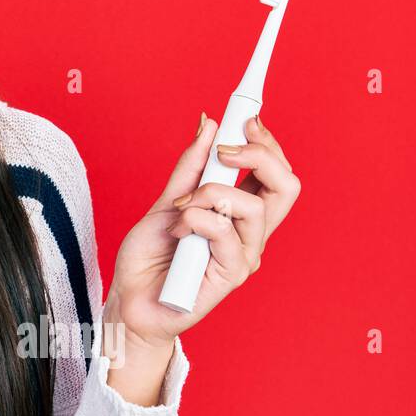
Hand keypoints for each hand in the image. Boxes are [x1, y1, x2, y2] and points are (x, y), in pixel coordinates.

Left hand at [105, 113, 301, 354]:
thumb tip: (209, 123)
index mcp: (241, 214)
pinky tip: (177, 230)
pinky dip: (195, 219)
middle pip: (286, 185)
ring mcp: (244, 256)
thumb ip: (191, 167)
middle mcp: (250, 234)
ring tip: (180, 209)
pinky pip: (224, 231)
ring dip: (208, 194)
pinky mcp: (231, 276)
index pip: (275, 172)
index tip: (246, 115)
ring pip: (251, 206)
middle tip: (223, 150)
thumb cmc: (150, 258)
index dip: (267, 142)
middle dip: (258, 154)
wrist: (128, 300)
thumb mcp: (167, 200)